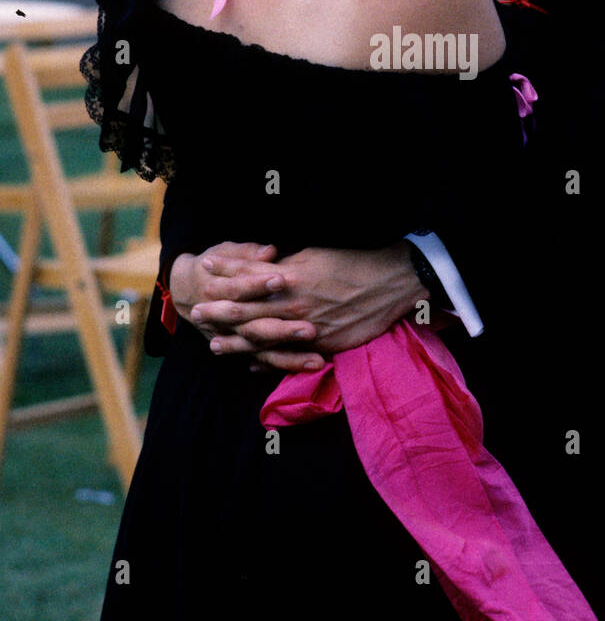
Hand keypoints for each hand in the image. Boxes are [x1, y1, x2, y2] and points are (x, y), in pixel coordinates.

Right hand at [169, 243, 323, 372]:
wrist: (185, 290)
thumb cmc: (214, 266)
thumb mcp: (225, 252)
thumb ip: (248, 253)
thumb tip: (270, 252)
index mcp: (218, 290)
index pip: (238, 289)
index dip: (259, 285)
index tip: (282, 279)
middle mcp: (226, 320)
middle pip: (253, 327)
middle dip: (282, 330)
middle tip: (310, 330)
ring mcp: (234, 338)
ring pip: (263, 350)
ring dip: (289, 355)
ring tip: (316, 359)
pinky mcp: (244, 349)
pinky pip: (266, 360)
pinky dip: (285, 364)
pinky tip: (310, 365)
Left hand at [184, 242, 428, 372]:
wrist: (390, 283)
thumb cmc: (351, 262)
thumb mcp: (313, 254)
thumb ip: (285, 264)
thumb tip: (262, 264)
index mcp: (290, 280)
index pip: (248, 279)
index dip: (224, 277)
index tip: (204, 272)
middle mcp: (293, 307)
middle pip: (248, 313)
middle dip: (220, 314)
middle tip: (197, 314)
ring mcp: (307, 329)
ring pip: (264, 340)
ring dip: (237, 344)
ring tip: (215, 346)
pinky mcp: (323, 345)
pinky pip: (289, 358)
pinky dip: (268, 362)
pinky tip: (253, 366)